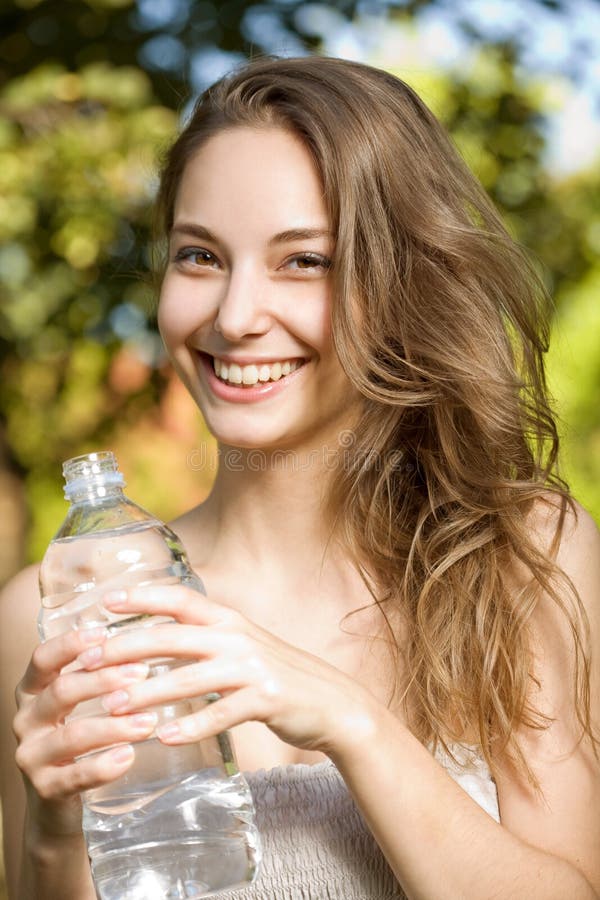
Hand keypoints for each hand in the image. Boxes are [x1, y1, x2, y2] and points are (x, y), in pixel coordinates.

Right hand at [14, 627, 156, 833]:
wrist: (57, 803)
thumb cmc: (78, 739)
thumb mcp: (77, 703)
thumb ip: (96, 673)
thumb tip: (142, 637)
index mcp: (33, 691)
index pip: (43, 658)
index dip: (70, 644)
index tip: (104, 633)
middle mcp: (25, 720)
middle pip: (62, 691)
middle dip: (105, 679)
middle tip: (143, 673)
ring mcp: (31, 756)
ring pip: (73, 735)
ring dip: (114, 726)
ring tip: (149, 722)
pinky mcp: (45, 789)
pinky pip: (76, 775)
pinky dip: (104, 765)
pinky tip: (128, 756)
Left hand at [76, 586, 379, 756]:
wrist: (332, 703)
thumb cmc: (277, 676)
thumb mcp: (241, 647)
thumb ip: (203, 640)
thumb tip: (151, 641)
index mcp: (227, 619)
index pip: (179, 598)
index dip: (142, 596)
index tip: (104, 601)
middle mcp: (237, 636)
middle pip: (172, 636)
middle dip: (125, 647)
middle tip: (86, 661)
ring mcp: (252, 667)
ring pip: (190, 677)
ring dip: (148, 692)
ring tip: (113, 707)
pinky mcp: (266, 699)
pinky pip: (222, 713)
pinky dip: (192, 725)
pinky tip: (165, 738)